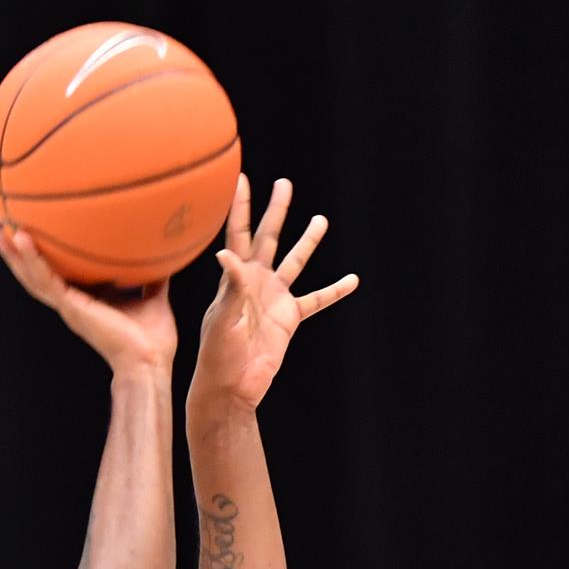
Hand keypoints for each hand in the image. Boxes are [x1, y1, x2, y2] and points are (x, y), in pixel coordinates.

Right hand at [0, 226, 177, 372]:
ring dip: (14, 255)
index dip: (44, 260)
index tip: (33, 237)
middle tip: (1, 232)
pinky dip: (33, 260)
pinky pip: (46, 280)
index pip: (58, 276)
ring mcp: (68, 306)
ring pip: (32, 277)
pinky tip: (22, 240)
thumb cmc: (152, 340)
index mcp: (86, 301)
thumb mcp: (153, 298)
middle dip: (18, 256)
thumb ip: (153, 278)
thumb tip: (165, 255)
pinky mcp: (71, 307)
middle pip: (36, 276)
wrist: (149, 362)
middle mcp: (72, 304)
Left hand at [191, 175, 358, 407]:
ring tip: (321, 220)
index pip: (238, 234)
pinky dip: (334, 291)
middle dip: (277, 210)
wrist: (230, 389)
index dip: (240, 207)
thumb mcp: (222, 319)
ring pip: (295, 262)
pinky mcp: (288, 319)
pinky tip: (352, 280)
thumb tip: (226, 253)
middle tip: (285, 183)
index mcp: (234, 278)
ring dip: (308, 242)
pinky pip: (316, 300)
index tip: (240, 179)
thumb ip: (231, 287)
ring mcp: (273, 299)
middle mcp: (255, 282)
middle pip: (269, 237)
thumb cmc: (217, 356)